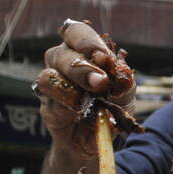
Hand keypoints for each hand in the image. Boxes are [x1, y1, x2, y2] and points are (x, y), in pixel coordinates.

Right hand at [35, 19, 136, 161]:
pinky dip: (65, 102)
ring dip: (71, 85)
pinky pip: (49, 102)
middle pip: (61, 52)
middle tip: (101, 81)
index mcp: (80, 52)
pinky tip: (80, 108)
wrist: (96, 141)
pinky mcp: (47, 108)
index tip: (104, 56)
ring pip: (49, 75)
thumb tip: (121, 72)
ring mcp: (51, 85)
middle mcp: (61, 63)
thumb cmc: (109, 110)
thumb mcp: (125, 96)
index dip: (87, 40)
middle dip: (82, 66)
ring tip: (92, 95)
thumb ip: (124, 83)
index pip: (75, 32)